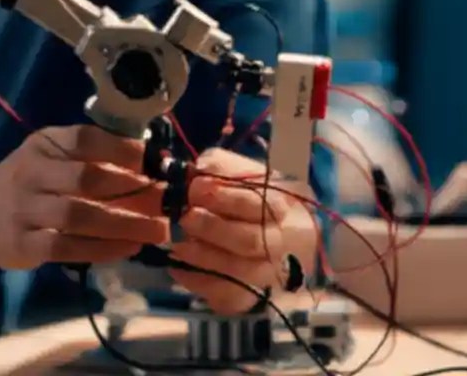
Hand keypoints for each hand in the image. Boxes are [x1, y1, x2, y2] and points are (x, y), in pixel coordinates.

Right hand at [0, 125, 169, 270]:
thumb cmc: (32, 181)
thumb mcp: (54, 157)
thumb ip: (95, 158)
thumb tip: (156, 165)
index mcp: (45, 144)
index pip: (86, 139)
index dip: (124, 150)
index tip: (157, 162)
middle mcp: (32, 173)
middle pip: (86, 179)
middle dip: (132, 190)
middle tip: (166, 200)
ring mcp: (24, 210)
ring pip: (79, 216)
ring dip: (124, 224)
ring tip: (158, 230)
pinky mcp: (22, 244)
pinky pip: (67, 248)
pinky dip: (102, 249)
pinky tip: (129, 248)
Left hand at [171, 148, 294, 314]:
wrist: (286, 242)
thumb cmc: (261, 202)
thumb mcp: (251, 176)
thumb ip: (226, 168)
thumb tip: (201, 167)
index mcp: (288, 207)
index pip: (263, 204)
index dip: (227, 197)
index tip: (196, 188)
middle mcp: (285, 244)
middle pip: (252, 242)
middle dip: (213, 228)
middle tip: (186, 217)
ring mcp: (272, 274)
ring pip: (240, 274)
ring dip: (203, 257)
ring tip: (178, 243)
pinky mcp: (253, 298)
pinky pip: (226, 295)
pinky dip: (198, 281)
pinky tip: (178, 266)